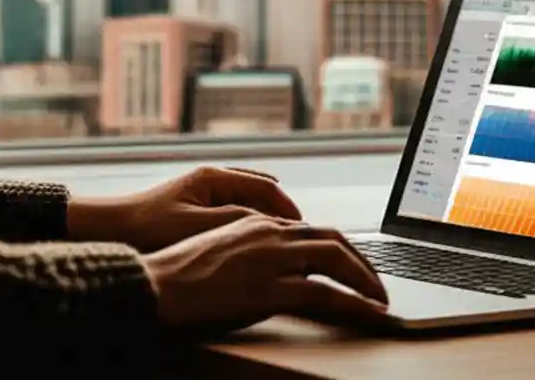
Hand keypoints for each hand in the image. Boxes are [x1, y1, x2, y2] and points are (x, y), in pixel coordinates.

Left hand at [68, 166, 302, 251]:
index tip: (305, 229)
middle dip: (281, 213)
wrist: (107, 229)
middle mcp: (211, 179)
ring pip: (247, 202)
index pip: (267, 188)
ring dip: (265, 219)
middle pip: (260, 192)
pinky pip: (233, 211)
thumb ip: (234, 221)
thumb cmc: (148, 228)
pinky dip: (248, 223)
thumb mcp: (195, 225)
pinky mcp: (194, 206)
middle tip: (298, 237)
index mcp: (214, 177)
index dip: (288, 209)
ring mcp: (203, 191)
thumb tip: (271, 223)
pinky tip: (252, 241)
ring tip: (281, 241)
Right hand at [144, 215, 390, 332]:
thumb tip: (270, 269)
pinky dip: (354, 303)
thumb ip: (251, 254)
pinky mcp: (271, 288)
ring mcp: (273, 258)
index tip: (354, 264)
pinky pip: (326, 295)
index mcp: (258, 222)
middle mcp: (270, 233)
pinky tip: (369, 313)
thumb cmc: (178, 277)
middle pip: (333, 239)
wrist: (154, 287)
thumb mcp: (220, 252)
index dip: (340, 247)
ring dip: (365, 280)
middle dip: (361, 261)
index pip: (312, 229)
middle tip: (376, 283)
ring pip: (337, 260)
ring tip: (380, 299)